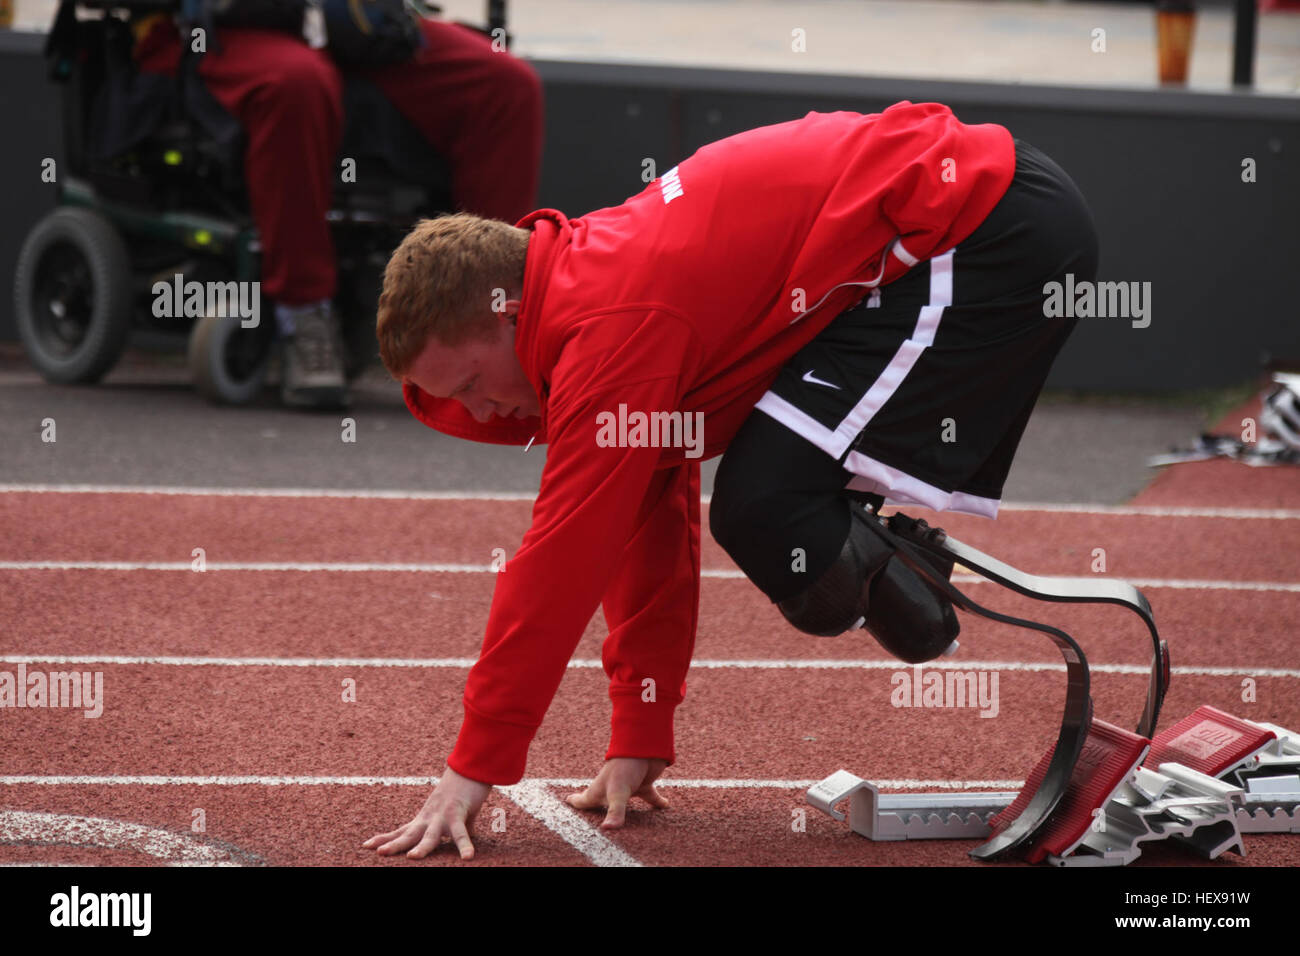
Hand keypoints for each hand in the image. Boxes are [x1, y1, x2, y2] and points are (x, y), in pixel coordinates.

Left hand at [362, 766, 491, 859]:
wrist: (468, 767)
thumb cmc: (462, 789)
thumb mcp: (456, 811)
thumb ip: (458, 825)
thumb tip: (468, 835)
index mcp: (425, 818)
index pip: (401, 831)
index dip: (386, 839)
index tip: (366, 845)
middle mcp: (429, 817)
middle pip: (409, 835)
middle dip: (394, 845)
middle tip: (378, 853)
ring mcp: (442, 816)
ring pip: (430, 836)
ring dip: (421, 847)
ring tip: (412, 857)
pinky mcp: (458, 813)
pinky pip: (462, 833)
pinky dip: (465, 846)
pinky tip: (467, 858)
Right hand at [565, 757, 668, 829]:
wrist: (644, 745)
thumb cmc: (624, 767)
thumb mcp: (618, 792)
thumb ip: (615, 811)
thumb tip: (607, 829)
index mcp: (599, 791)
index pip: (583, 800)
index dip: (575, 803)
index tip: (567, 802)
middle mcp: (611, 790)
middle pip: (601, 803)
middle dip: (596, 810)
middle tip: (590, 818)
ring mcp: (627, 787)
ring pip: (624, 802)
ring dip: (624, 811)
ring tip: (624, 822)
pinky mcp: (643, 784)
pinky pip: (650, 796)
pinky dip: (658, 801)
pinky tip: (666, 806)